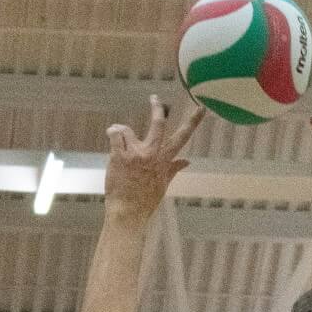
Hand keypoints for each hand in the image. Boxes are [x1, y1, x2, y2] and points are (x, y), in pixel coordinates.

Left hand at [103, 95, 204, 220]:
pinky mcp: (119, 156)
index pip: (182, 137)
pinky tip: (111, 136)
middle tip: (155, 98)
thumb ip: (173, 169)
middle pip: (158, 123)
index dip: (193, 121)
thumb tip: (187, 161)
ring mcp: (135, 154)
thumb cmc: (144, 201)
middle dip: (157, 107)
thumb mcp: (163, 185)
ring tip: (119, 145)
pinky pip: (115, 134)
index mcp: (164, 160)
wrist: (127, 213)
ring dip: (122, 133)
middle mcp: (151, 154)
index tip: (201, 107)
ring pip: (127, 129)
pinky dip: (112, 132)